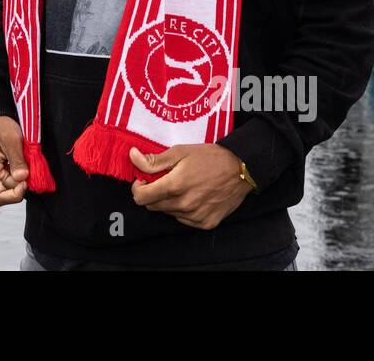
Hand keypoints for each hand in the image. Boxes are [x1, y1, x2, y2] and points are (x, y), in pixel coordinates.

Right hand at [0, 115, 28, 205]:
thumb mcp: (11, 138)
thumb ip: (17, 160)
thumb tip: (23, 178)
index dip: (15, 194)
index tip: (26, 180)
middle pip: (8, 191)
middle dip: (21, 180)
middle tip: (27, 161)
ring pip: (11, 186)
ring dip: (20, 175)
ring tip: (21, 157)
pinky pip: (10, 179)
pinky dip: (17, 172)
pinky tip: (18, 159)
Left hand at [128, 144, 252, 229]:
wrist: (241, 169)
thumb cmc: (210, 157)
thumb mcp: (180, 152)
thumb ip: (154, 160)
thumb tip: (132, 157)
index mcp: (175, 186)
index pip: (141, 198)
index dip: (138, 188)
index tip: (144, 180)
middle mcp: (184, 204)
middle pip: (153, 206)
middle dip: (152, 193)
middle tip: (163, 180)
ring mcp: (196, 216)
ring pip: (168, 213)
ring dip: (168, 201)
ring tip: (181, 186)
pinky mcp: (206, 223)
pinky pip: (184, 220)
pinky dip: (183, 210)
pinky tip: (192, 196)